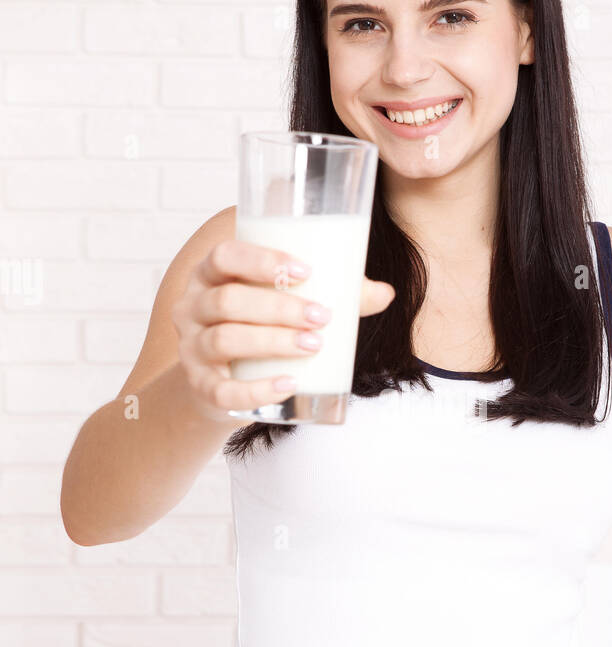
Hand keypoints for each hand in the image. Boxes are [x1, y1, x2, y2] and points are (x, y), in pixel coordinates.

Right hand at [172, 235, 394, 420]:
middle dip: (279, 308)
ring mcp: (191, 348)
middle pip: (228, 300)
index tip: (305, 271)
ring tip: (314, 344)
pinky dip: (257, 389)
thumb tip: (385, 292)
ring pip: (225, 339)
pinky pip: (224, 390)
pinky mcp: (200, 387)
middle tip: (322, 317)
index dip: (262, 260)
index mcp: (210, 275)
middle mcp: (191, 307)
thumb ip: (331, 294)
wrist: (220, 382)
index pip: (225, 255)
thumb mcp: (284, 305)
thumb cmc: (257, 328)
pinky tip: (289, 384)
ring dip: (273, 341)